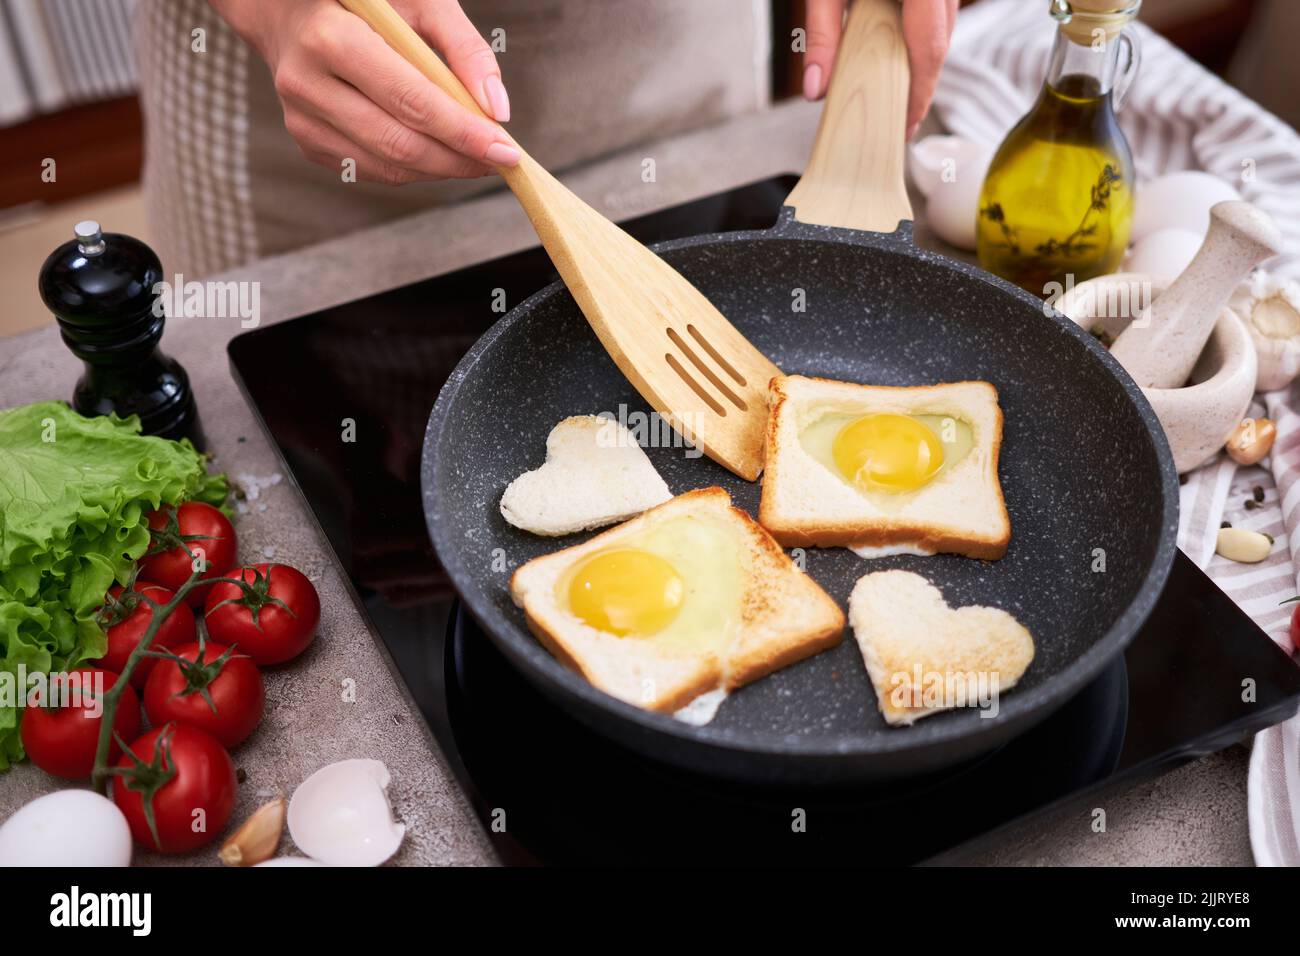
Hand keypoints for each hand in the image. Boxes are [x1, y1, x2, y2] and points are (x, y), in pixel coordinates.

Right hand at [211, 0, 518, 183]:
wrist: (290, 9)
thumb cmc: (369, 1)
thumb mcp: (420, 2)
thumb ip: (464, 49)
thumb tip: (498, 109)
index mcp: (330, 37)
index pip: (410, 101)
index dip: (463, 132)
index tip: (507, 151)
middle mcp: (307, 83)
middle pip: (398, 143)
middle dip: (458, 159)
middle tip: (500, 160)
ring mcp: (301, 118)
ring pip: (386, 166)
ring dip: (440, 168)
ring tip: (474, 156)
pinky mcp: (306, 141)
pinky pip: (371, 169)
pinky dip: (412, 167)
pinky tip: (435, 150)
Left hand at [803, 0, 958, 139]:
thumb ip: (822, 33)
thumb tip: (816, 89)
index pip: (929, 51)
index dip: (920, 95)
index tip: (907, 126)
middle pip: (939, 45)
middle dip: (921, 87)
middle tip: (901, 124)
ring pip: (942, 30)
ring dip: (922, 63)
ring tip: (898, 97)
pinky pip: (936, 15)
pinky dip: (920, 38)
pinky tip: (899, 56)